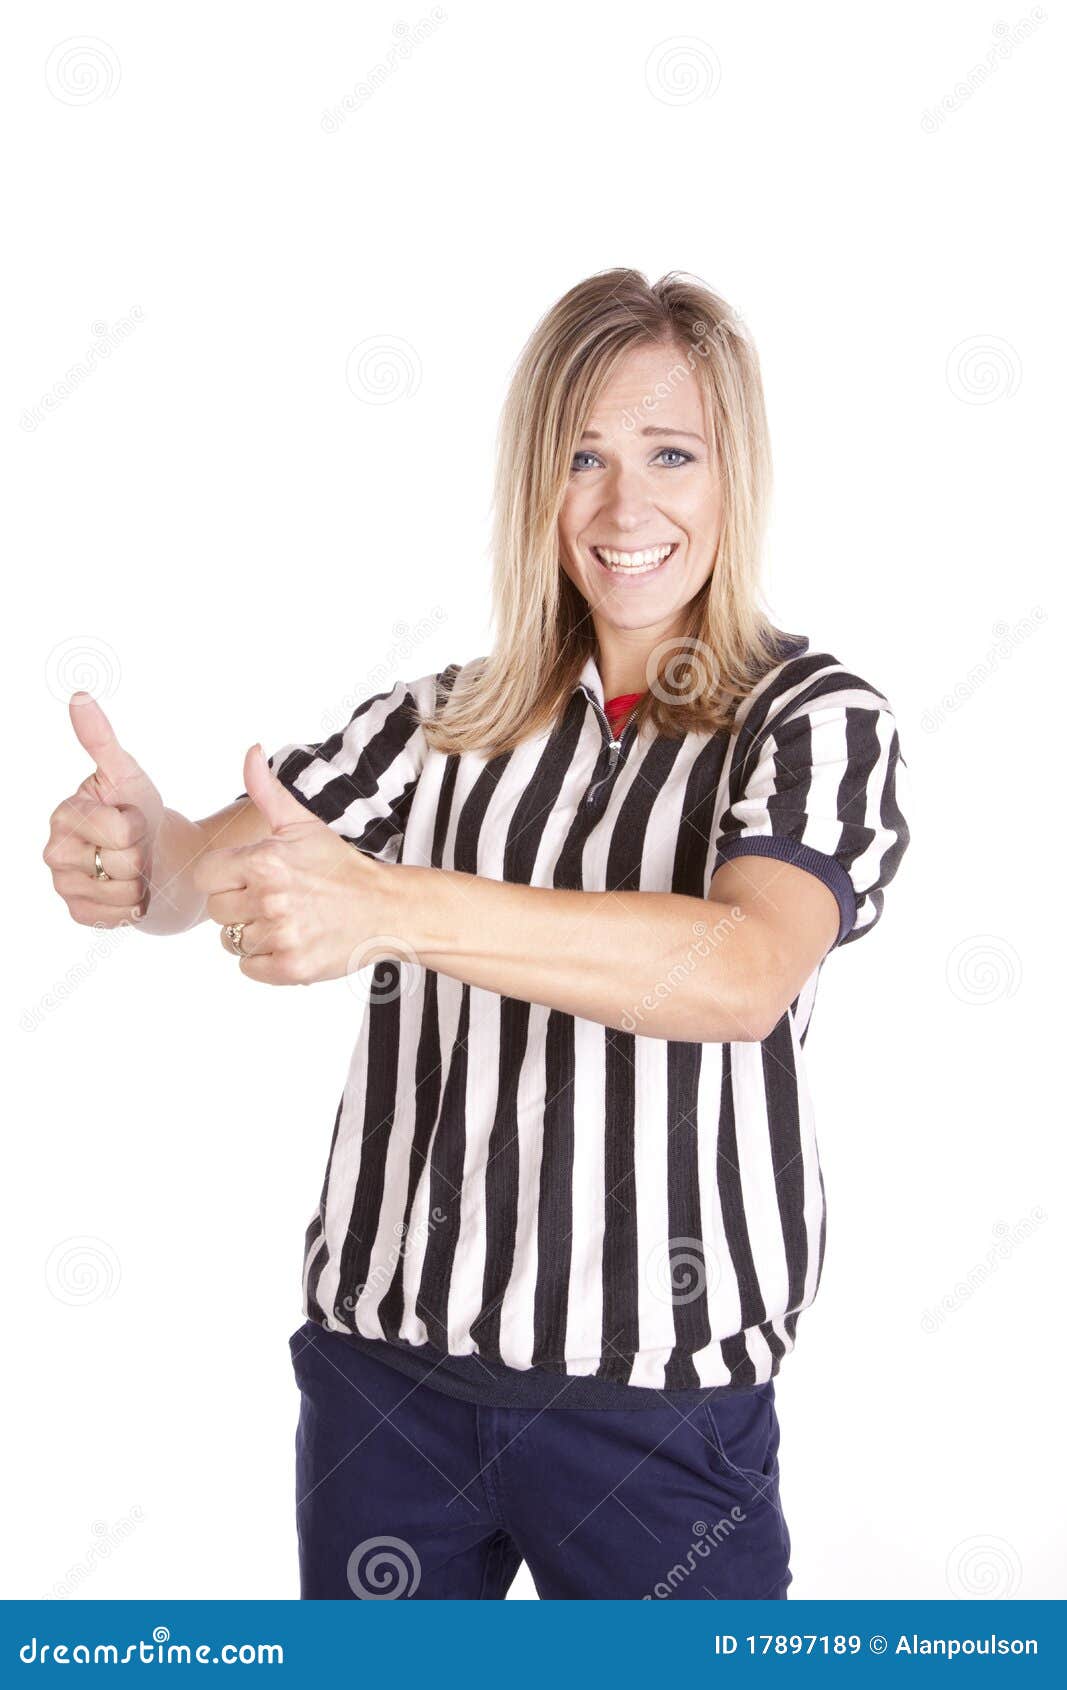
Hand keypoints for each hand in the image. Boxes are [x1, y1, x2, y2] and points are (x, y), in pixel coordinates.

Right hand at [43, 692, 165, 926]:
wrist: (153, 855)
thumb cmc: (137, 810)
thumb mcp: (125, 773)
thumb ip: (101, 739)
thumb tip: (79, 696)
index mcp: (64, 814)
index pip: (121, 830)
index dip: (138, 824)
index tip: (129, 817)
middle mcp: (54, 852)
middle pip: (126, 862)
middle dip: (141, 853)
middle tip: (134, 845)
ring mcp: (64, 887)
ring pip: (126, 891)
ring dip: (141, 880)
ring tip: (132, 867)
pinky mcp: (80, 914)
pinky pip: (121, 915)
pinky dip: (134, 905)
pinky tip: (128, 890)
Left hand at [193, 743, 396, 985]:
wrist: (387, 909)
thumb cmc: (340, 866)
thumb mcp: (303, 824)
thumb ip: (267, 790)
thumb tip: (250, 750)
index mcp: (265, 861)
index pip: (205, 878)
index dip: (225, 878)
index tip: (252, 879)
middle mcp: (270, 899)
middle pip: (217, 912)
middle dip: (240, 907)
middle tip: (277, 900)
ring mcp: (282, 936)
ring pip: (232, 942)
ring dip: (254, 935)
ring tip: (288, 921)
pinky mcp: (292, 968)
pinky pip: (249, 968)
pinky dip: (265, 961)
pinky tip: (291, 942)